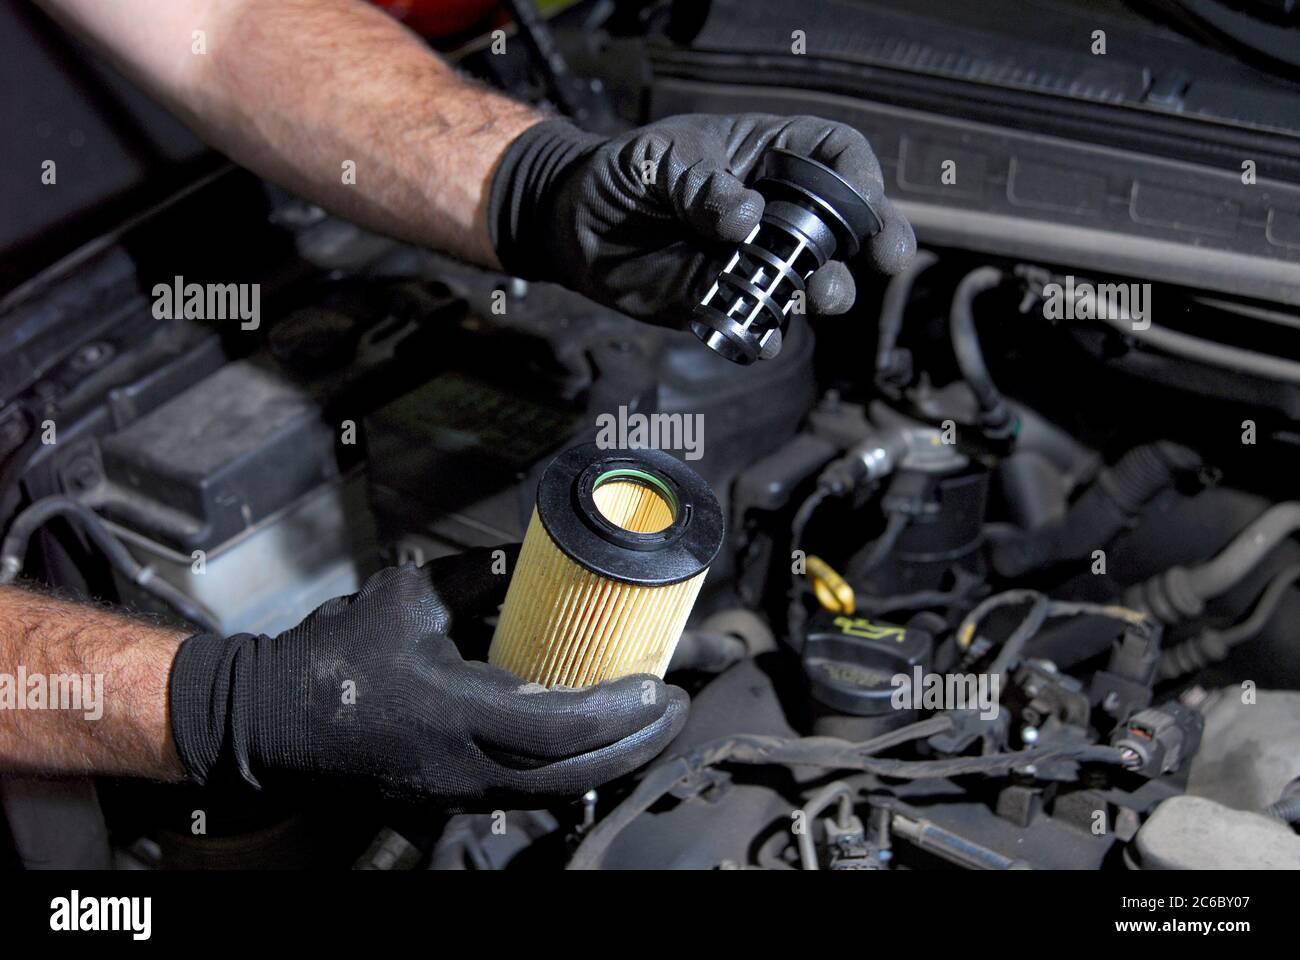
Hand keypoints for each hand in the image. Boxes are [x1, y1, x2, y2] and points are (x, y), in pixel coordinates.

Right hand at [168, 550, 687, 805]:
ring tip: (651, 723)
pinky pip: (530, 792)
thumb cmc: (333, 659)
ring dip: (612, 759)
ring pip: (557, 790)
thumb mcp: (406, 599)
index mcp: (451, 713)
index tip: (657, 683)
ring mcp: (458, 791)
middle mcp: (462, 766)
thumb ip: (474, 577)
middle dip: (637, 743)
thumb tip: (525, 551)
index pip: (556, 726)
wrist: (270, 722)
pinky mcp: (451, 797)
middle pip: (574, 772)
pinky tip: (598, 741)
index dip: (617, 709)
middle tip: (678, 706)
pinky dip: (575, 768)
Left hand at [489, 113, 914, 324]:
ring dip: (829, 290)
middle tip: (887, 259)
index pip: (833, 152)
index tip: (865, 198)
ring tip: (821, 298)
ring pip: (813, 279)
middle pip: (844, 221)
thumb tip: (745, 218)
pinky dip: (766, 335)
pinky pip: (760, 324)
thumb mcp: (655, 162)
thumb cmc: (621, 175)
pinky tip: (761, 335)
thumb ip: (699, 185)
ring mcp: (755, 260)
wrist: (572, 227)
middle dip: (876, 239)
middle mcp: (773, 210)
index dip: (859, 172)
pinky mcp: (727, 302)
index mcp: (766, 155)